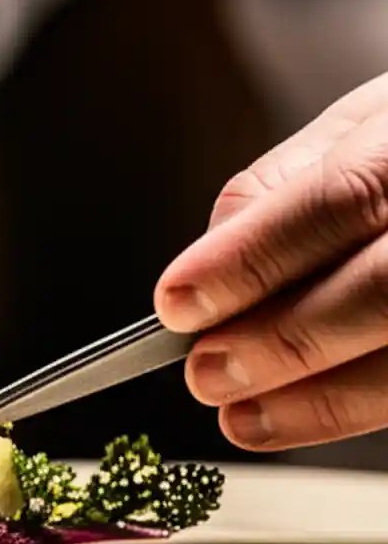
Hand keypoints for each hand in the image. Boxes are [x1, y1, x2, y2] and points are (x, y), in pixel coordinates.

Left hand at [155, 71, 387, 449]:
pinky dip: (355, 406)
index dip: (250, 260)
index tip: (176, 305)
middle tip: (206, 373)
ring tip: (241, 415)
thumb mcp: (354, 128)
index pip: (339, 200)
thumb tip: (210, 266)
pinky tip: (300, 413)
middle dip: (281, 341)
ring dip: (318, 398)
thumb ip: (276, 190)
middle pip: (385, 288)